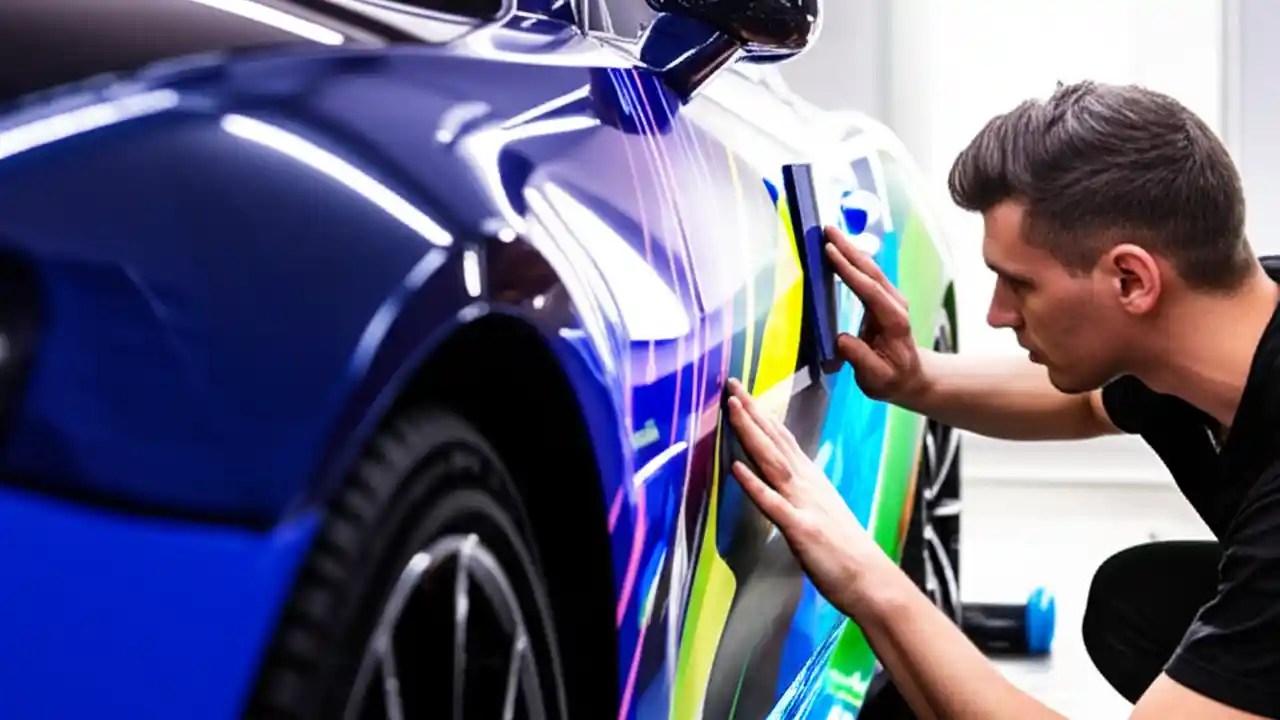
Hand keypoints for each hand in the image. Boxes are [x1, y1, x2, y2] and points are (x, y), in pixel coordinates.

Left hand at [724, 378, 896, 615]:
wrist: (873, 581)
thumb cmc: (846, 552)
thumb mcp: (823, 511)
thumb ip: (804, 493)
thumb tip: (788, 479)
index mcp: (811, 481)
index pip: (783, 439)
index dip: (762, 415)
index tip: (745, 393)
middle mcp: (807, 485)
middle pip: (776, 441)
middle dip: (752, 411)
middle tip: (732, 383)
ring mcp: (804, 504)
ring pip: (772, 461)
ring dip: (751, 433)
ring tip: (734, 407)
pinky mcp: (801, 528)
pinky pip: (773, 504)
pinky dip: (754, 484)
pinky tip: (737, 467)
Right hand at [823, 226, 927, 404]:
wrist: (911, 376)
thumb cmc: (892, 379)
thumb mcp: (875, 377)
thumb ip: (858, 358)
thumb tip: (839, 339)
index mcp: (893, 321)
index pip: (869, 290)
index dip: (849, 271)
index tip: (830, 253)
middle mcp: (895, 304)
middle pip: (870, 271)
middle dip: (848, 249)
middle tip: (827, 230)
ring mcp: (892, 299)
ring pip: (870, 268)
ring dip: (850, 248)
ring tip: (830, 232)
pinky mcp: (884, 298)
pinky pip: (868, 273)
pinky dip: (853, 258)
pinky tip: (841, 248)